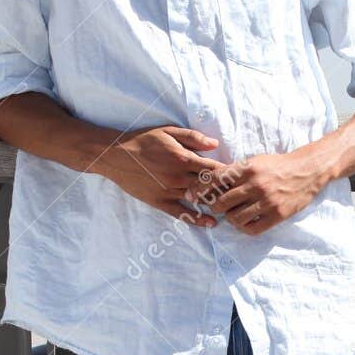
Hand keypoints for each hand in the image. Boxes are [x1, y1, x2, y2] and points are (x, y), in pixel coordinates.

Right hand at [92, 124, 228, 226]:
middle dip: (225, 190)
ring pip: (198, 200)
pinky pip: (181, 214)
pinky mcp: (160, 202)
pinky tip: (210, 223)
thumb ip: (193, 138)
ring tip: (230, 207)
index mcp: (183, 158)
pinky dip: (197, 219)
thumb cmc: (143, 140)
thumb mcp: (168, 132)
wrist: (116, 156)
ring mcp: (169, 192)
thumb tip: (215, 144)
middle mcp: (179, 177)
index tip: (238, 176)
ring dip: (214, 204)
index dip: (228, 173)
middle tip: (238, 193)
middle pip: (210, 187)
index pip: (214, 168)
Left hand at [203, 149, 329, 234]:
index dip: (199, 189)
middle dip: (215, 206)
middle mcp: (255, 185)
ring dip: (230, 218)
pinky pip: (252, 228)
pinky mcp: (277, 214)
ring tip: (233, 214)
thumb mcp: (255, 161)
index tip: (191, 195)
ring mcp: (267, 201)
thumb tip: (210, 181)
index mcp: (247, 169)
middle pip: (222, 202)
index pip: (215, 180)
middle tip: (217, 207)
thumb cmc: (277, 165)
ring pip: (235, 218)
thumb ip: (235, 171)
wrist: (307, 170)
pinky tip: (245, 222)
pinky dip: (244, 228)